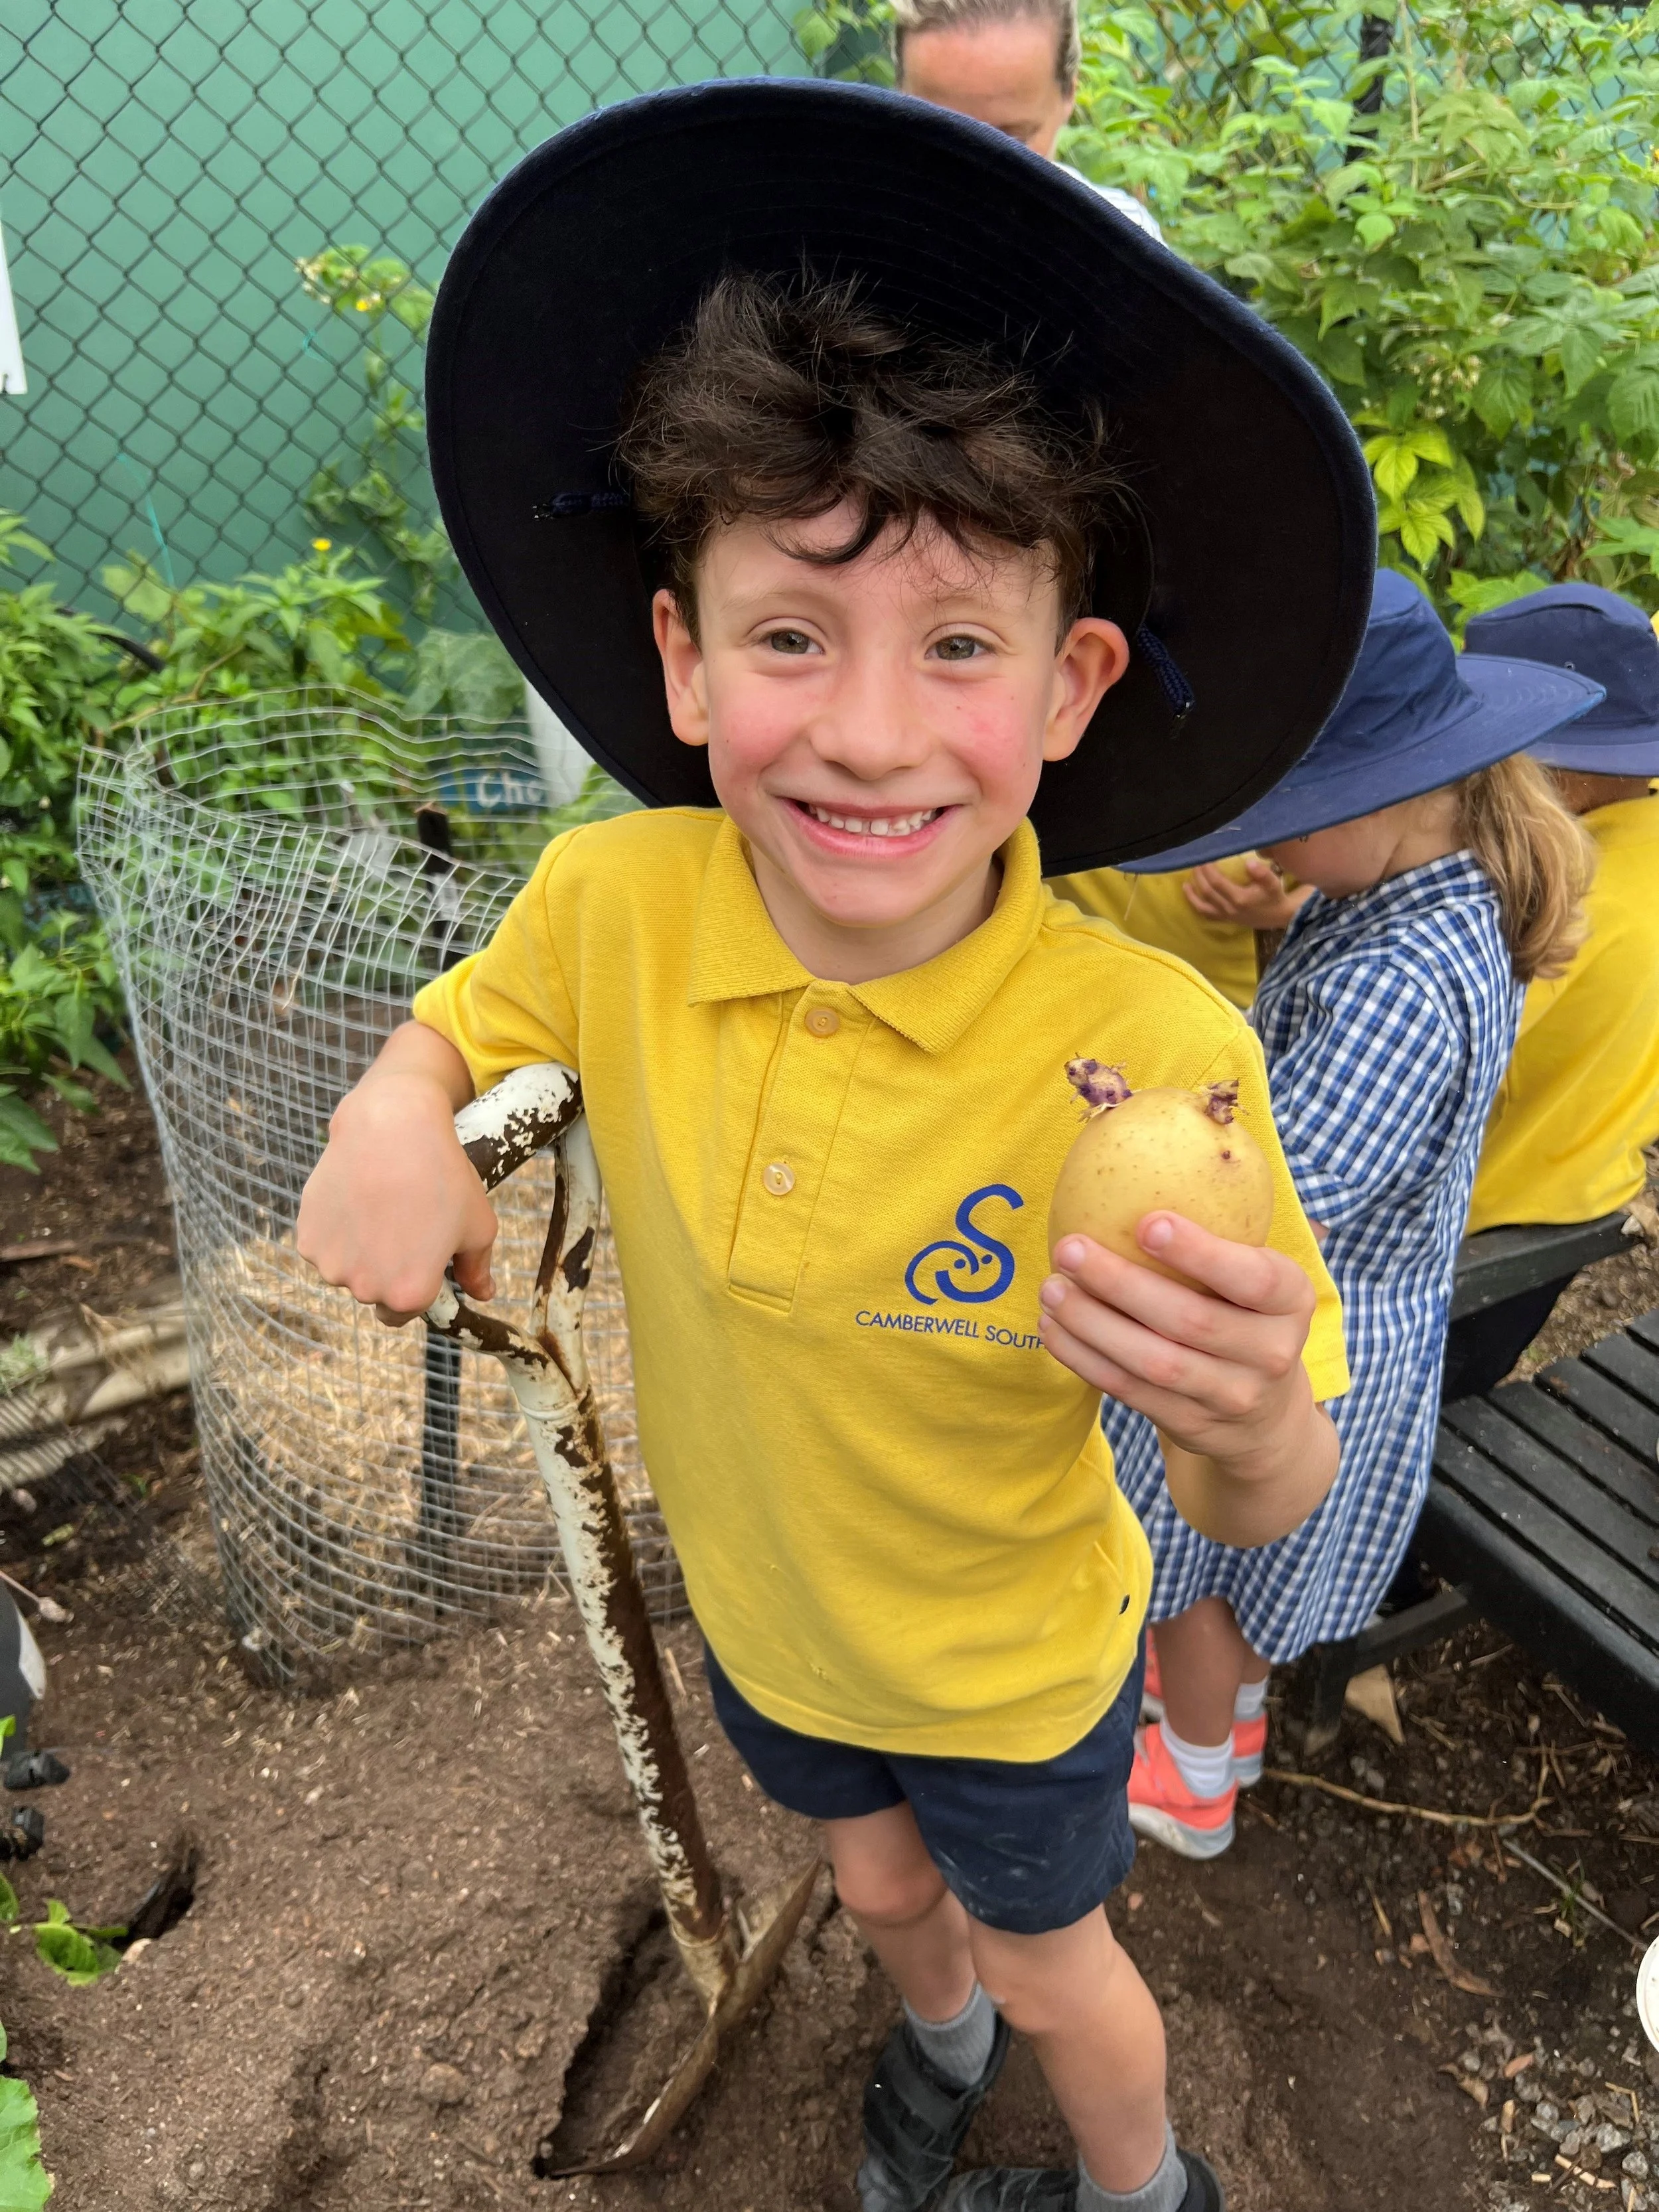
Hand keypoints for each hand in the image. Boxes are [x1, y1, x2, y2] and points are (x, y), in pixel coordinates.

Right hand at [296, 1024, 496, 1325]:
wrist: (393, 1128)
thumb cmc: (443, 1176)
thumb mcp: (478, 1225)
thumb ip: (477, 1269)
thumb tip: (484, 1293)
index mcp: (408, 1294)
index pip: (404, 1313)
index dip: (413, 1287)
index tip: (418, 1259)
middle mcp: (365, 1288)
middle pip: (373, 1292)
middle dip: (386, 1268)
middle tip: (401, 1223)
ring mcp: (330, 1263)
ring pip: (345, 1268)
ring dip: (358, 1250)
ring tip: (378, 1207)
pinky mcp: (307, 1236)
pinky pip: (324, 1244)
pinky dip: (336, 1229)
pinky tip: (355, 1199)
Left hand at [1038, 1214, 1337, 1542]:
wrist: (1266, 1419)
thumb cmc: (1246, 1315)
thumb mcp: (1259, 1278)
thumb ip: (1224, 1232)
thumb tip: (1154, 1156)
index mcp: (1292, 1300)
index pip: (1253, 1277)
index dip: (1200, 1252)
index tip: (1146, 1222)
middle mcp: (1271, 1352)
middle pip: (1190, 1320)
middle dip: (1121, 1283)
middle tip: (1069, 1248)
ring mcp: (1231, 1396)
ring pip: (1153, 1362)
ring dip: (1092, 1324)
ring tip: (1051, 1288)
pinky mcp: (1190, 1425)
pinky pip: (1129, 1391)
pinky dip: (1085, 1358)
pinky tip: (1054, 1327)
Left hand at [1182, 857, 1312, 930]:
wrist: (1279, 916)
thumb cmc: (1274, 896)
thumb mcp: (1273, 883)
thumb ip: (1262, 873)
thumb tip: (1248, 862)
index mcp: (1239, 898)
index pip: (1217, 882)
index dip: (1208, 869)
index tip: (1204, 857)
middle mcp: (1229, 908)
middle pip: (1207, 891)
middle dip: (1199, 876)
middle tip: (1195, 863)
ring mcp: (1226, 916)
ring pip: (1203, 906)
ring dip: (1192, 894)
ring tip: (1185, 883)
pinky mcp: (1226, 920)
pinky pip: (1207, 915)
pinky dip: (1197, 906)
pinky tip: (1192, 897)